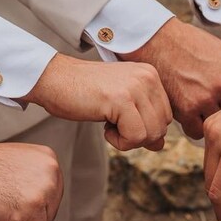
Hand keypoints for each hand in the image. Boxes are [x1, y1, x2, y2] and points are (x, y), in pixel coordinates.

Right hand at [0, 141, 63, 220]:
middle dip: (28, 211)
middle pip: (51, 209)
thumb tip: (48, 196)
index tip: (8, 190)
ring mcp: (44, 187)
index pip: (53, 192)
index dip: (29, 199)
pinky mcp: (33, 206)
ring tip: (1, 201)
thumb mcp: (16, 164)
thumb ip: (35, 175)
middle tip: (2, 197)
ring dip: (21, 220)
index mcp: (48, 157)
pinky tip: (0, 211)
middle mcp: (52, 169)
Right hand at [24, 54, 171, 150]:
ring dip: (128, 140)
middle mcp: (148, 77)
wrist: (54, 80)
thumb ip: (144, 121)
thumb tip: (160, 145)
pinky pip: (135, 137)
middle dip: (138, 136)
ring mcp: (136, 87)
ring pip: (151, 134)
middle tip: (114, 126)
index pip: (167, 116)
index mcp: (150, 75)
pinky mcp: (122, 99)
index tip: (121, 120)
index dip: (145, 128)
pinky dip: (119, 141)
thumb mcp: (122, 105)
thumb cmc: (84, 94)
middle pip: (162, 127)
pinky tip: (104, 127)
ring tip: (109, 125)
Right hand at [120, 17, 220, 138]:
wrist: (159, 41)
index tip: (220, 99)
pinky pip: (196, 131)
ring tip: (196, 111)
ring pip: (214, 124)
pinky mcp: (187, 108)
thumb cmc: (187, 44)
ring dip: (206, 120)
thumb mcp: (220, 52)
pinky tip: (186, 116)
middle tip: (207, 107)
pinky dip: (191, 127)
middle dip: (220, 112)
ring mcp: (206, 98)